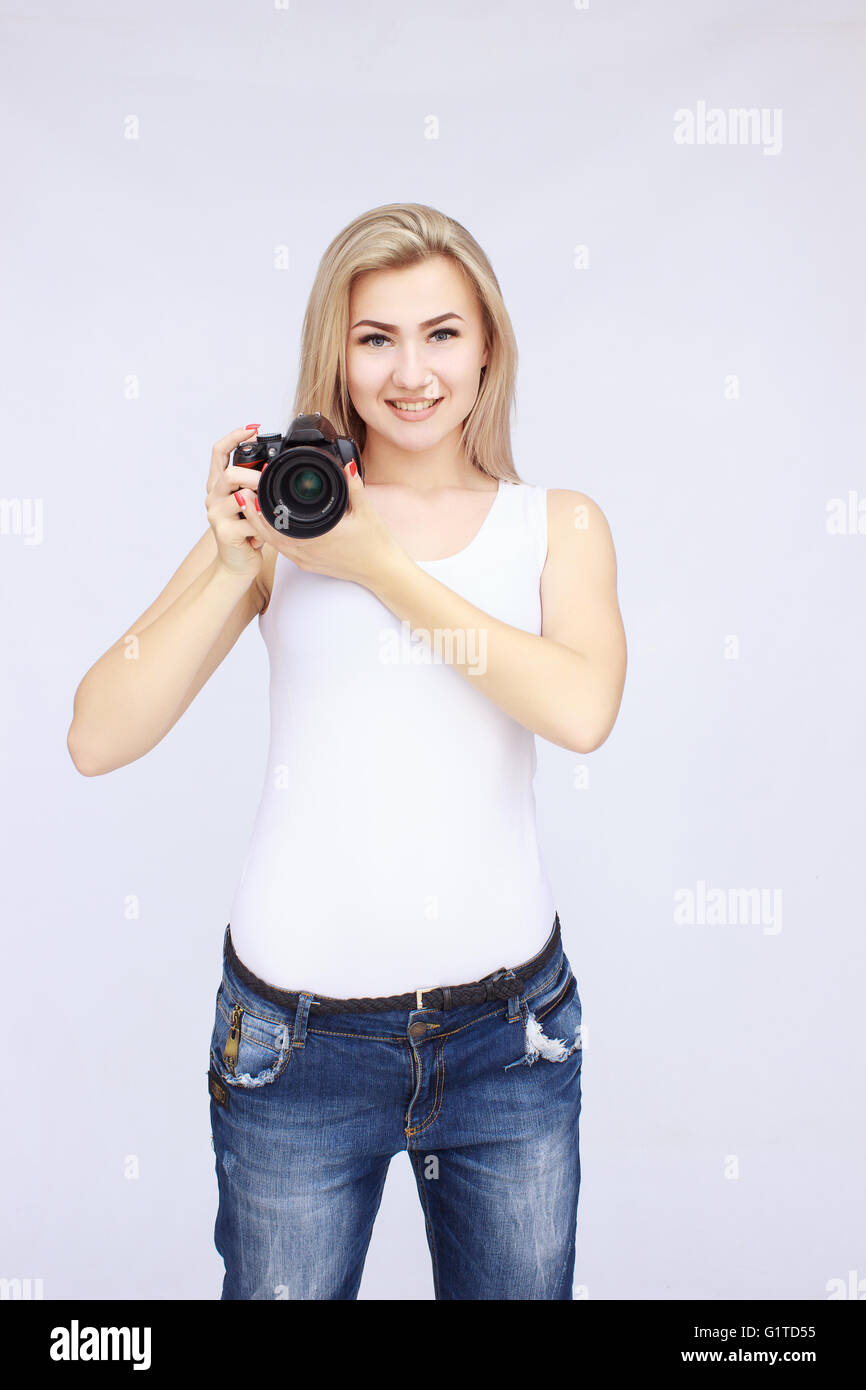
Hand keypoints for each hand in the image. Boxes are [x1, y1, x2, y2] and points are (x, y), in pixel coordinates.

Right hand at [205, 424, 265, 580]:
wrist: (236, 564)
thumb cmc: (246, 532)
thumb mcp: (250, 504)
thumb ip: (255, 486)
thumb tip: (274, 465)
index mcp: (218, 486)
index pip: (219, 453)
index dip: (233, 437)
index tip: (252, 429)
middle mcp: (213, 498)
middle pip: (228, 474)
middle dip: (252, 474)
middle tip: (270, 476)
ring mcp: (216, 515)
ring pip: (239, 496)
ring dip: (260, 497)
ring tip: (271, 504)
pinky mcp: (225, 533)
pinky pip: (249, 521)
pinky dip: (263, 521)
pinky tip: (268, 526)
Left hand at [238, 461, 407, 589]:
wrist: (381, 571)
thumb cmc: (375, 544)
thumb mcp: (366, 510)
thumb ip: (354, 485)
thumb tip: (346, 463)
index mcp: (317, 537)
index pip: (278, 524)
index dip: (261, 508)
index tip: (251, 490)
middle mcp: (306, 551)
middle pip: (267, 534)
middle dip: (252, 513)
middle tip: (241, 493)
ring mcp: (305, 560)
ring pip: (273, 543)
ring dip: (260, 525)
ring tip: (250, 505)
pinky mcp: (308, 564)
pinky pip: (283, 550)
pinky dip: (272, 536)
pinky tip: (269, 523)